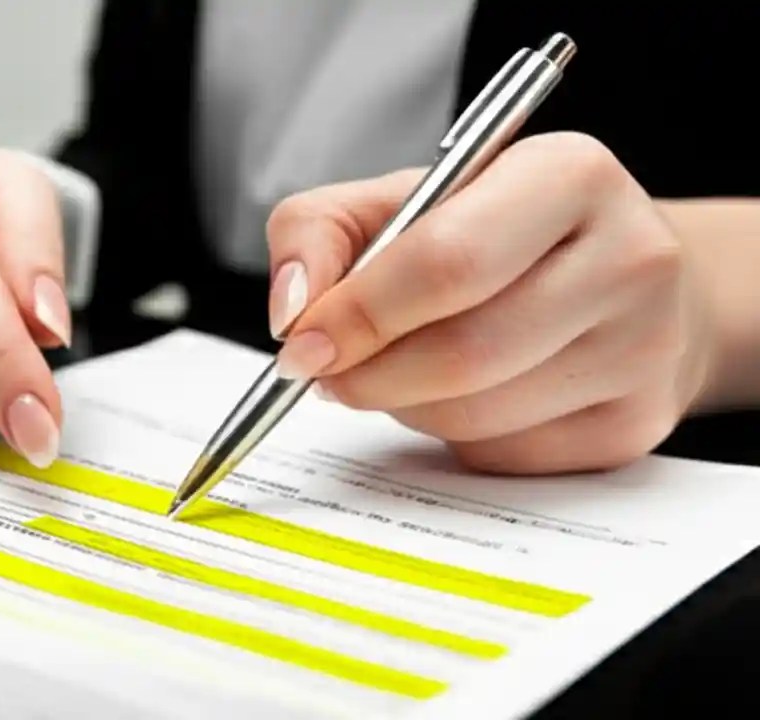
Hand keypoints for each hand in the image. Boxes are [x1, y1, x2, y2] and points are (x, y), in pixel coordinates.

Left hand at [266, 132, 714, 473]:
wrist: (613, 276)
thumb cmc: (492, 234)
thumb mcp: (398, 199)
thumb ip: (317, 230)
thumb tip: (292, 309)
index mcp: (568, 175)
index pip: (447, 262)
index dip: (359, 313)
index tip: (303, 342)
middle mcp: (630, 256)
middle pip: (463, 351)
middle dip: (370, 373)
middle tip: (328, 372)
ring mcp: (643, 349)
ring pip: (476, 416)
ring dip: (405, 405)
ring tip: (400, 369)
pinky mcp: (634, 424)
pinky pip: (502, 456)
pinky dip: (452, 436)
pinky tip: (461, 395)